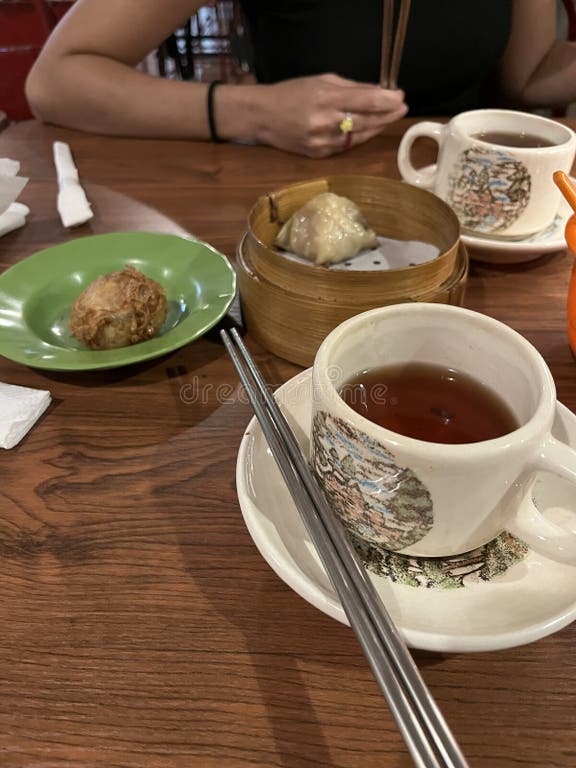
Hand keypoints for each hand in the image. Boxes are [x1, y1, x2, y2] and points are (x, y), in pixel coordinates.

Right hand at [255, 73, 407, 157]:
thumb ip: (351, 87)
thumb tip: (379, 92)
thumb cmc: (292, 93)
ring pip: (359, 137)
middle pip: (366, 121)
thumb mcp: (321, 81)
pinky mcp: (319, 154)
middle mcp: (325, 122)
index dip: (387, 100)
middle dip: (386, 115)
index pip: (365, 100)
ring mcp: (322, 141)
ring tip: (389, 119)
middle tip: (402, 108)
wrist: (262, 117)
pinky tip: (369, 130)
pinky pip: (346, 146)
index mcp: (326, 99)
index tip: (401, 97)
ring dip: (377, 128)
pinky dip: (359, 138)